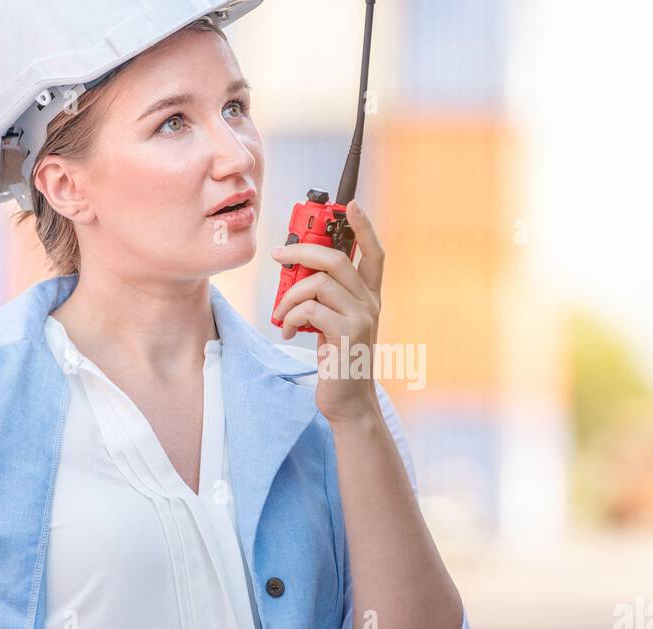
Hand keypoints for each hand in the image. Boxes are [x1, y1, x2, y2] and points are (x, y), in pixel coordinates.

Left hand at [270, 199, 384, 425]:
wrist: (348, 400)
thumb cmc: (337, 359)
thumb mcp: (333, 322)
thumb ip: (324, 297)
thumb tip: (295, 271)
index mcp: (369, 296)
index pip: (374, 252)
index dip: (364, 226)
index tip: (350, 204)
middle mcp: (370, 303)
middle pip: (336, 258)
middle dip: (301, 252)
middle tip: (278, 255)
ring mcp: (362, 318)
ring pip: (318, 283)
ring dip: (290, 295)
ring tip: (282, 315)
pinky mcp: (348, 334)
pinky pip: (311, 309)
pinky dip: (292, 316)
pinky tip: (288, 330)